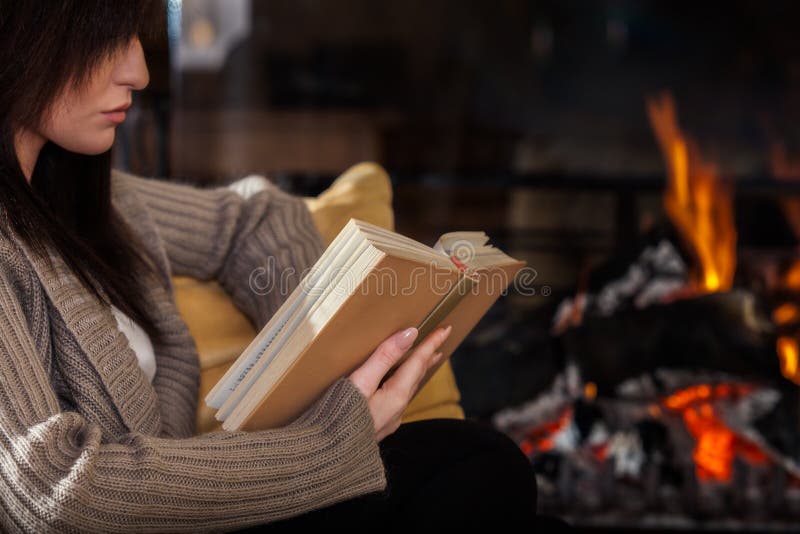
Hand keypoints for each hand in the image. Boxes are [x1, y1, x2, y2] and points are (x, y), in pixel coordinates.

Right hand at [348, 325, 452, 441]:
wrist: (326, 457)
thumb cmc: (338, 417)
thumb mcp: (360, 381)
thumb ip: (384, 357)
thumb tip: (409, 334)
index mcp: (396, 395)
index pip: (418, 362)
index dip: (431, 343)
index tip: (445, 329)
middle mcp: (397, 409)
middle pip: (417, 375)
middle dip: (429, 355)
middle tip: (440, 340)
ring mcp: (389, 420)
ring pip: (409, 388)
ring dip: (418, 370)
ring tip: (426, 359)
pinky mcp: (378, 426)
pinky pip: (399, 399)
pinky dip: (405, 383)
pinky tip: (398, 384)